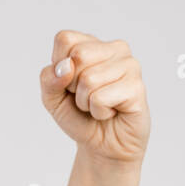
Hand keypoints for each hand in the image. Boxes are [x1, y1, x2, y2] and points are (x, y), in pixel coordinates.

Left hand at [40, 31, 148, 168]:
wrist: (102, 145)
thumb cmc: (79, 117)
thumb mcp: (52, 98)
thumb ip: (48, 79)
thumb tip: (66, 67)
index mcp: (94, 44)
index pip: (65, 40)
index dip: (59, 69)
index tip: (70, 84)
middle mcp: (115, 49)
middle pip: (77, 56)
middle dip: (73, 86)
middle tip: (86, 98)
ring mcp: (129, 65)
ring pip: (89, 79)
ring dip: (86, 102)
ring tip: (98, 106)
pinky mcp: (136, 86)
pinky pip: (101, 98)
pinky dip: (99, 112)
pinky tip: (111, 112)